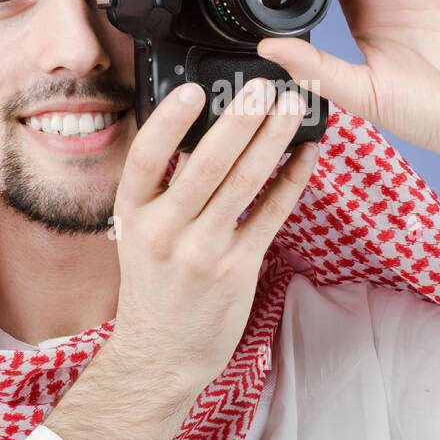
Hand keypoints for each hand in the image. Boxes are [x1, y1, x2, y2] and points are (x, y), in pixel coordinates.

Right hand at [110, 78, 317, 394]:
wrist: (162, 354)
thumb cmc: (153, 287)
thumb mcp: (136, 235)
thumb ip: (162, 189)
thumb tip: (196, 130)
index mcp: (133, 215)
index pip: (146, 158)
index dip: (168, 121)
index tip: (193, 89)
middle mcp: (165, 231)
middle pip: (206, 164)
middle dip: (239, 120)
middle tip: (263, 85)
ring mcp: (204, 252)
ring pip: (244, 184)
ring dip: (272, 140)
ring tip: (291, 107)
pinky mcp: (239, 268)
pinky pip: (271, 214)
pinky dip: (292, 179)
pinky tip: (307, 152)